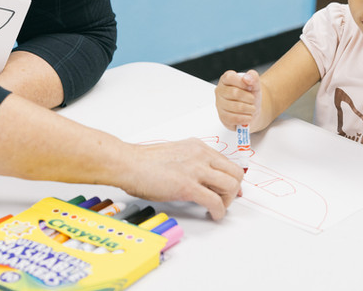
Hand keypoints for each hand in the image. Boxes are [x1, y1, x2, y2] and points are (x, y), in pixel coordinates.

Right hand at [118, 139, 243, 219]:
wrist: (128, 163)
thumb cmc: (143, 161)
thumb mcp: (175, 154)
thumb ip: (191, 162)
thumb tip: (200, 178)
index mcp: (197, 147)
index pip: (227, 162)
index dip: (231, 179)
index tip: (230, 190)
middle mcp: (200, 155)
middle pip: (235, 173)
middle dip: (233, 190)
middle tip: (225, 200)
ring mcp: (195, 170)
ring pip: (230, 186)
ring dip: (227, 201)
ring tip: (217, 208)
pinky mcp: (188, 186)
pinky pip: (215, 201)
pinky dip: (219, 212)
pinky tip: (213, 215)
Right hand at [214, 69, 263, 130]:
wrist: (252, 110)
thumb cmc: (251, 95)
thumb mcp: (255, 84)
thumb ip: (253, 77)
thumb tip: (247, 78)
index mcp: (226, 79)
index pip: (229, 77)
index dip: (241, 82)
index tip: (250, 87)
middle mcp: (220, 91)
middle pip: (234, 93)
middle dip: (249, 98)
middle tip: (253, 100)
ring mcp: (219, 104)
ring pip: (235, 107)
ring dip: (249, 109)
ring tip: (252, 108)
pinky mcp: (222, 116)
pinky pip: (233, 118)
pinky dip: (245, 118)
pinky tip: (248, 116)